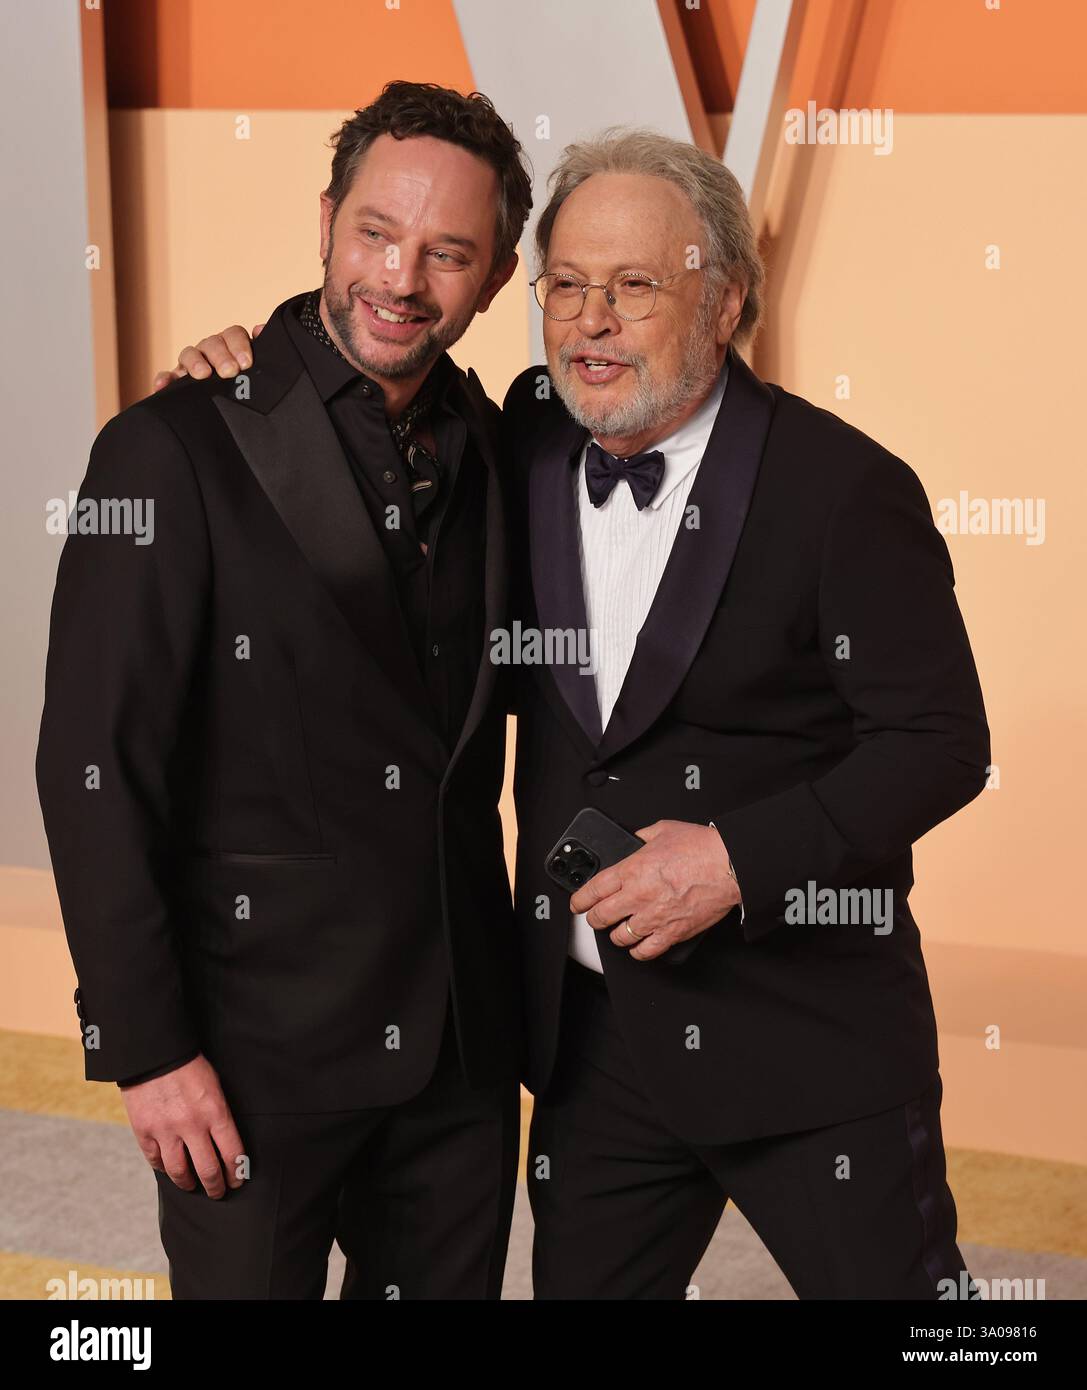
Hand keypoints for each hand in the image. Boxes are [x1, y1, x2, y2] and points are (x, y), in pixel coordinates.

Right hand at [120, 1053, 246, 1197]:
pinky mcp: (144, 1132)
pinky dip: (164, 1168)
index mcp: (215, 1112)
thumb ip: (219, 1115)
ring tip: (193, 1186)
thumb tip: (225, 1143)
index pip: (232, 1153)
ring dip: (188, 1184)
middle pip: (208, 1170)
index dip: (236, 1173)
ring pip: (179, 1172)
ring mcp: (166, 1131)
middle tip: (218, 1192)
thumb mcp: (215, 1086)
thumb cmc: (190, 1067)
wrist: (154, 1054)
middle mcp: (192, 1126)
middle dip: (216, 1187)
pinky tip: (170, 1169)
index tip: (237, 1180)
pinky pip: (155, 1161)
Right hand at [152, 323, 263, 391]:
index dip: (239, 345)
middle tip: (229, 372)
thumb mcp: (258, 371)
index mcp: (231, 345)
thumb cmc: (249, 388)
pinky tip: (162, 387)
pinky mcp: (177, 381)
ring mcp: (191, 364)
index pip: (233, 334)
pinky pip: (167, 377)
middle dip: (221, 356)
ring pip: (188, 354)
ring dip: (195, 362)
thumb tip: (261, 329)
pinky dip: (164, 379)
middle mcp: (210, 351)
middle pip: (211, 343)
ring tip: (203, 375)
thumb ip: (263, 351)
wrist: (235, 416)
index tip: (246, 363)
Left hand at [569, 820, 740, 960]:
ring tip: (619, 930)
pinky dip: (637, 951)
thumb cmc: (702, 848)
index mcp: (632, 870)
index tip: (578, 903)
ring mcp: (654, 917)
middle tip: (596, 917)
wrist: (729, 865)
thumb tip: (634, 840)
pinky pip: (645, 951)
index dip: (580, 899)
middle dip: (594, 918)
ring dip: (616, 934)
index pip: (593, 890)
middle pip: (600, 916)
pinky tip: (638, 946)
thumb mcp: (663, 830)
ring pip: (620, 937)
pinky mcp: (672, 933)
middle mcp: (638, 895)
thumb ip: (642, 837)